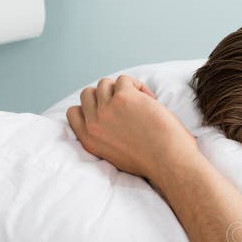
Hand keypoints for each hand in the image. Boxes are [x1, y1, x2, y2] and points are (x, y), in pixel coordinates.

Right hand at [66, 75, 197, 180]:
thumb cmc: (153, 161)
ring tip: (141, 102)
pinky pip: (124, 80)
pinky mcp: (123, 98)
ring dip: (123, 89)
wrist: (168, 162)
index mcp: (90, 139)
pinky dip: (137, 86)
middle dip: (106, 95)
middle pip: (88, 94)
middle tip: (128, 105)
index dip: (91, 106)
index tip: (109, 109)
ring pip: (105, 83)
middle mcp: (93, 124)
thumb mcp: (116, 155)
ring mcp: (106, 109)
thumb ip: (106, 137)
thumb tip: (112, 119)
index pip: (74, 112)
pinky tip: (150, 99)